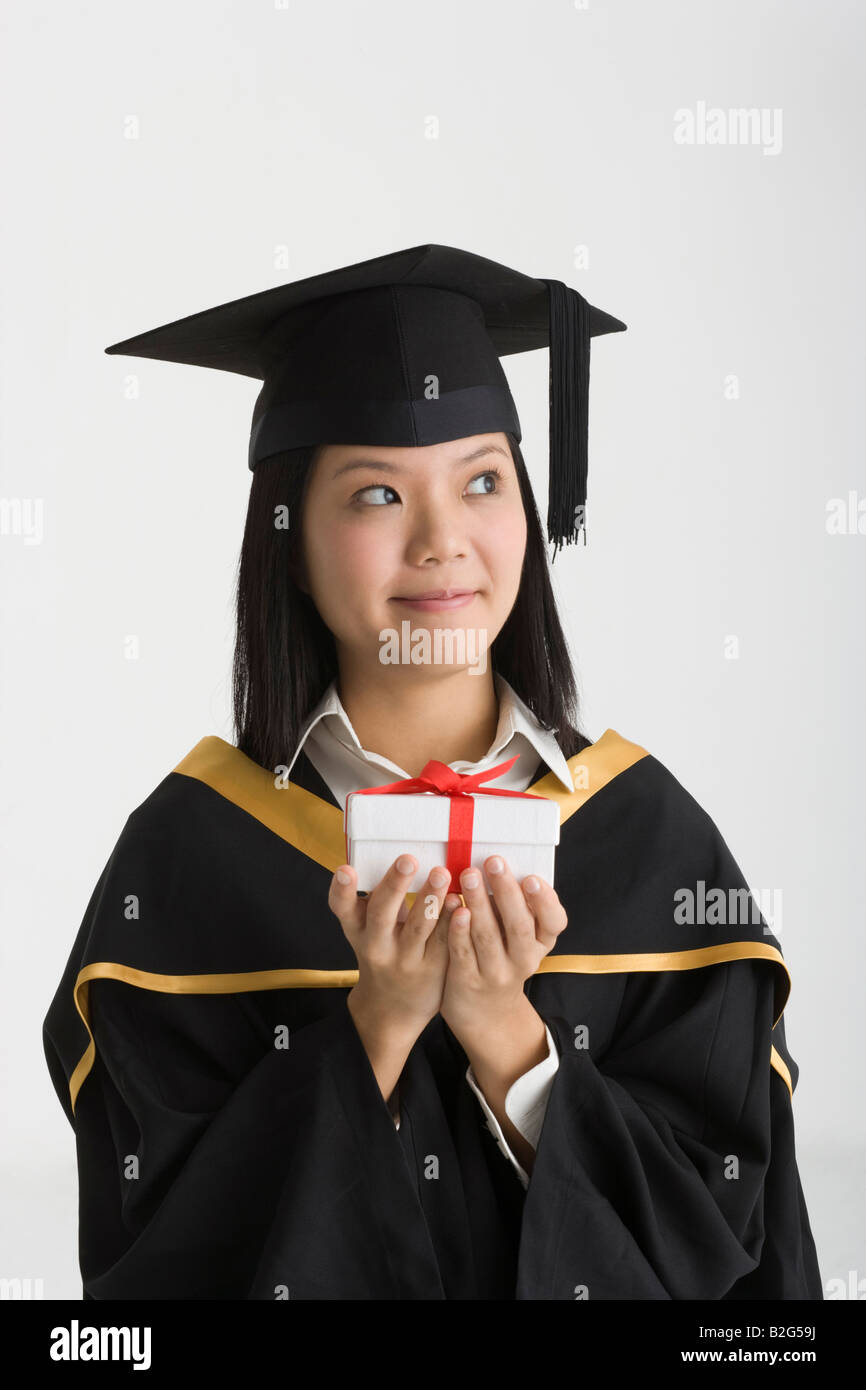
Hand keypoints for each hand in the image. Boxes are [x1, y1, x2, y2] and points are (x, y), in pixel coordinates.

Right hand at [329, 855, 459, 1037]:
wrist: (392, 1010)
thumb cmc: (384, 953)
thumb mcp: (368, 931)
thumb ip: (378, 901)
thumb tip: (398, 852)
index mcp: (358, 931)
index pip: (342, 909)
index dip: (342, 889)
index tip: (345, 868)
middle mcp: (377, 947)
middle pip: (382, 914)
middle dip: (395, 885)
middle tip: (408, 859)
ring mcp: (406, 961)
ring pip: (418, 929)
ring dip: (430, 900)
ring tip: (442, 874)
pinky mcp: (433, 971)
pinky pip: (444, 943)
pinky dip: (452, 922)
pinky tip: (462, 903)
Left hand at [439, 855, 567, 1039]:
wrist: (485, 1011)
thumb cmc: (500, 955)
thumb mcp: (518, 936)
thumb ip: (514, 906)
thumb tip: (498, 864)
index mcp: (541, 942)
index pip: (554, 922)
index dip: (544, 901)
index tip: (530, 878)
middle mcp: (524, 959)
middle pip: (519, 925)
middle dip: (506, 892)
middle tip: (493, 863)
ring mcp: (496, 973)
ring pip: (488, 936)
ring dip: (478, 903)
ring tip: (468, 875)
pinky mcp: (469, 981)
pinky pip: (463, 952)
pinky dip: (458, 930)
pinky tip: (453, 908)